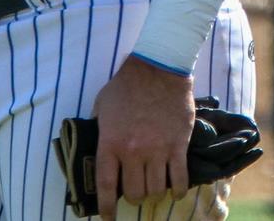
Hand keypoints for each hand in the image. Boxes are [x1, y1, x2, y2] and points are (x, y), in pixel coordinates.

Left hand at [93, 57, 195, 218]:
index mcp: (110, 143)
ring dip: (155, 195)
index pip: (106, 187)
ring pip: (156, 190)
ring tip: (154, 190)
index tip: (108, 217)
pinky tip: (175, 192)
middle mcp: (133, 152)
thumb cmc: (126, 85)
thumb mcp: (101, 106)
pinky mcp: (178, 145)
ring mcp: (158, 150)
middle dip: (135, 198)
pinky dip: (178, 190)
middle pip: (135, 192)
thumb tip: (94, 144)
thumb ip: (98, 128)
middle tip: (136, 193)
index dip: (107, 207)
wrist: (159, 68)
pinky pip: (179, 178)